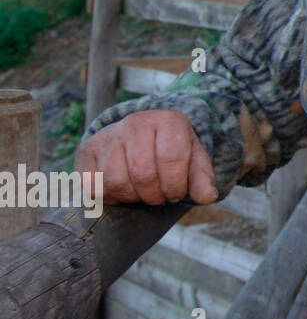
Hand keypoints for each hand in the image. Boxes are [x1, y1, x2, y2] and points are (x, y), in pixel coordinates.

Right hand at [75, 110, 217, 205]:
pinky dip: (110, 197)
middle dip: (155, 195)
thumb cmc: (172, 151)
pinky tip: (123, 190)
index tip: (177, 193)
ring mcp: (109, 135)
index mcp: (168, 121)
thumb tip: (207, 196)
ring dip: (132, 197)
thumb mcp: (194, 159)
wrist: (142, 136)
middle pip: (143, 174)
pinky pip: (94, 186)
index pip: (172, 158)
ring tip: (142, 193)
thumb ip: (202, 178)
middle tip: (160, 196)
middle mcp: (135, 123)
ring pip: (116, 181)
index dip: (176, 185)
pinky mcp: (87, 150)